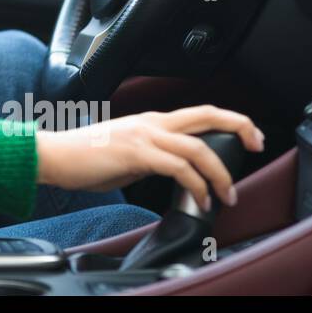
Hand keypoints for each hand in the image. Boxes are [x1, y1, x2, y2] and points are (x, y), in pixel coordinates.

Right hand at [35, 105, 264, 210]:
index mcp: (150, 120)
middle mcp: (151, 122)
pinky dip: (197, 185)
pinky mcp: (136, 153)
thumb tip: (174, 174)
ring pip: (199, 147)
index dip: (229, 120)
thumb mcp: (126, 153)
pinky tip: (200, 199)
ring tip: (227, 195)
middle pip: (207, 115)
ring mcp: (144, 135)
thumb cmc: (82, 157)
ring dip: (220, 174)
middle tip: (258, 144)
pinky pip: (179, 168)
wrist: (53, 155)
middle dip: (240, 127)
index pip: (199, 114)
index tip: (248, 137)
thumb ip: (152, 157)